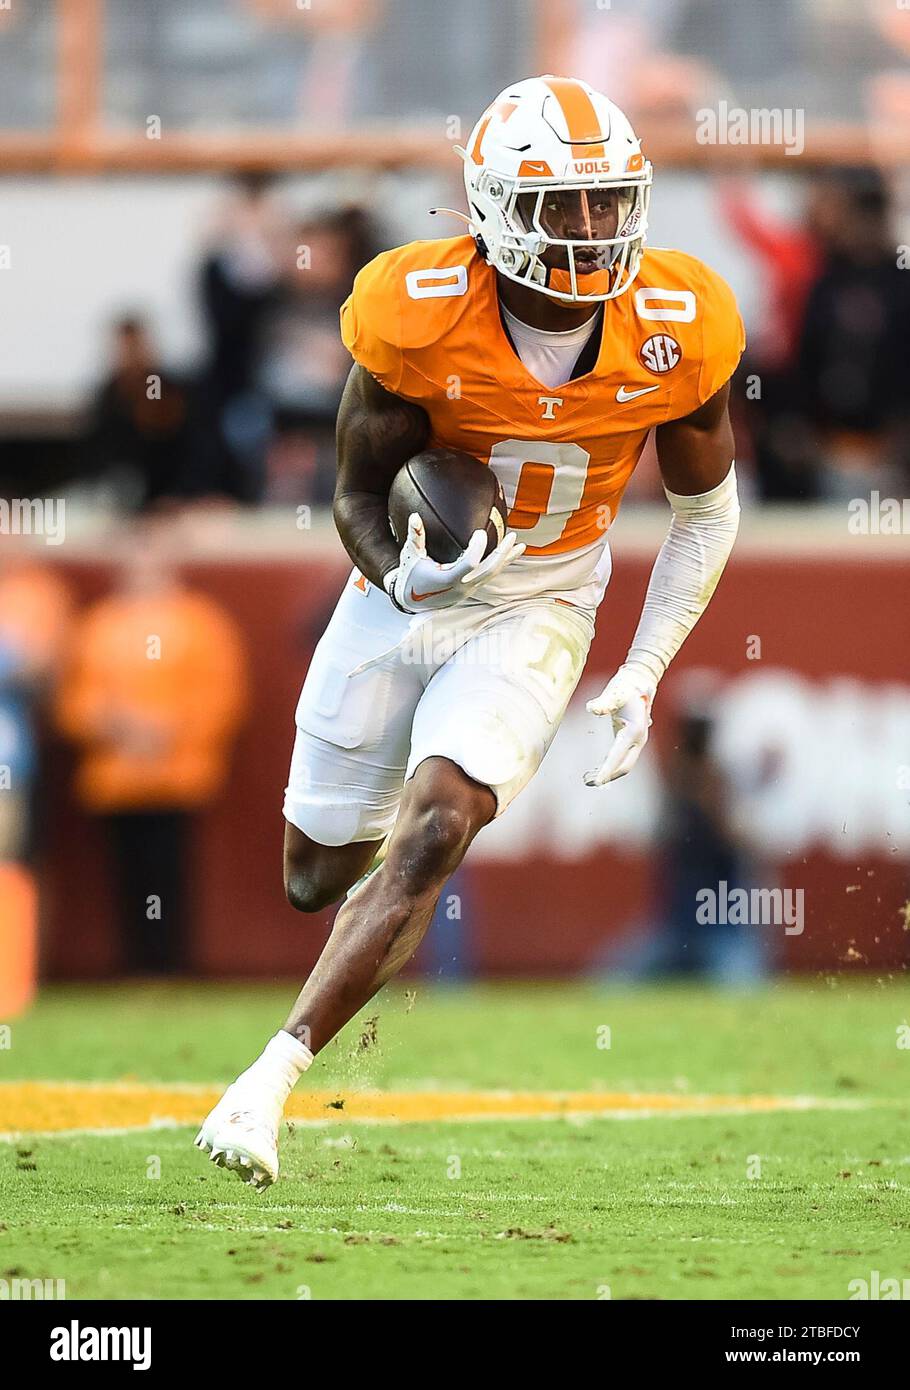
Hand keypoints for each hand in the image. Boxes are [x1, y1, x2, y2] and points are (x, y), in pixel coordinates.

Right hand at [384, 512, 524, 612]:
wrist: (411, 600)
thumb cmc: (410, 576)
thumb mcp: (411, 555)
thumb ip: (416, 536)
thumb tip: (415, 516)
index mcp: (447, 579)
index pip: (470, 564)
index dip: (478, 548)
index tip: (480, 532)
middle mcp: (461, 587)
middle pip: (489, 571)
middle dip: (502, 554)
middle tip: (513, 537)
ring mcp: (467, 590)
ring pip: (492, 575)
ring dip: (506, 560)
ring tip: (520, 546)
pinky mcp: (470, 590)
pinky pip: (488, 577)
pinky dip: (499, 565)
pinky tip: (508, 554)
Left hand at [584, 663, 656, 785]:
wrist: (639, 681)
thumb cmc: (625, 687)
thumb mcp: (614, 693)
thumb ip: (603, 703)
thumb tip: (591, 708)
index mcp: (634, 731)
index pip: (619, 757)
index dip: (607, 770)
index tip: (597, 782)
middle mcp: (638, 739)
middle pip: (624, 767)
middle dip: (607, 776)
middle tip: (586, 781)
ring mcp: (636, 741)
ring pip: (624, 765)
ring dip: (607, 773)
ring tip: (586, 778)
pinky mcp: (630, 740)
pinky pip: (621, 759)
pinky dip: (609, 766)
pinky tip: (594, 770)